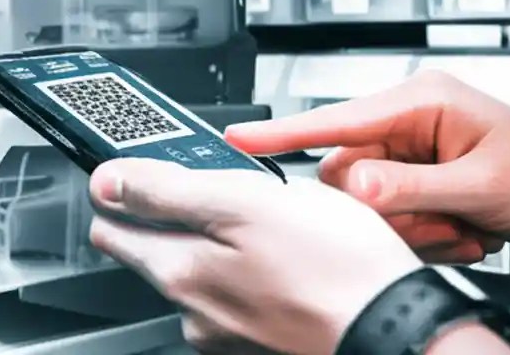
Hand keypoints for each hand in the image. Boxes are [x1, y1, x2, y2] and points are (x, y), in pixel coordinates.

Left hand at [88, 159, 420, 354]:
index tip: (141, 171)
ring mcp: (229, 331)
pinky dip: (257, 270)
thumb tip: (107, 181)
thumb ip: (164, 193)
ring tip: (271, 223)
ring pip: (203, 270)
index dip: (122, 191)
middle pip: (155, 250)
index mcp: (180, 273)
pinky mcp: (264, 338)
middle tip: (225, 190)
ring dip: (224, 242)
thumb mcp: (243, 202)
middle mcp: (194, 312)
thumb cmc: (338, 269)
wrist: (402, 327)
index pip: (111, 229)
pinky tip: (290, 258)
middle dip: (179, 213)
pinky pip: (243, 292)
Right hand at [226, 69, 509, 259]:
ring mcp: (413, 149)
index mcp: (418, 101)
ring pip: (369, 202)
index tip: (236, 140)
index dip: (281, 133)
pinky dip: (426, 231)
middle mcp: (408, 120)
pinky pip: (391, 213)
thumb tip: (350, 186)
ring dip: (414, 227)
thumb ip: (412, 188)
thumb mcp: (484, 186)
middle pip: (348, 175)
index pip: (333, 118)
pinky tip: (465, 230)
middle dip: (391, 212)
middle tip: (442, 225)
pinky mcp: (419, 175)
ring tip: (465, 228)